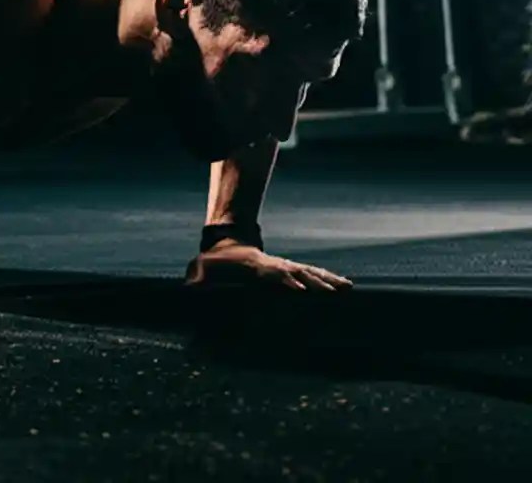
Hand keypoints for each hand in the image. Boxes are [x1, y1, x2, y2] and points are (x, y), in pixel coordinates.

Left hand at [184, 243, 352, 291]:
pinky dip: (328, 278)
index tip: (300, 290)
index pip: (274, 274)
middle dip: (315, 282)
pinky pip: (311, 272)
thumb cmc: (214, 262)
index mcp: (256, 266)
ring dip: (327, 280)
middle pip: (298, 272)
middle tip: (334, 292)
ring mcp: (283, 265)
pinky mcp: (289, 269)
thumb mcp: (201, 267)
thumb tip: (188, 287)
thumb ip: (197, 277)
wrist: (225, 245)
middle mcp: (274, 265)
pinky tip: (344, 285)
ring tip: (347, 287)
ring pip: (309, 271)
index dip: (286, 281)